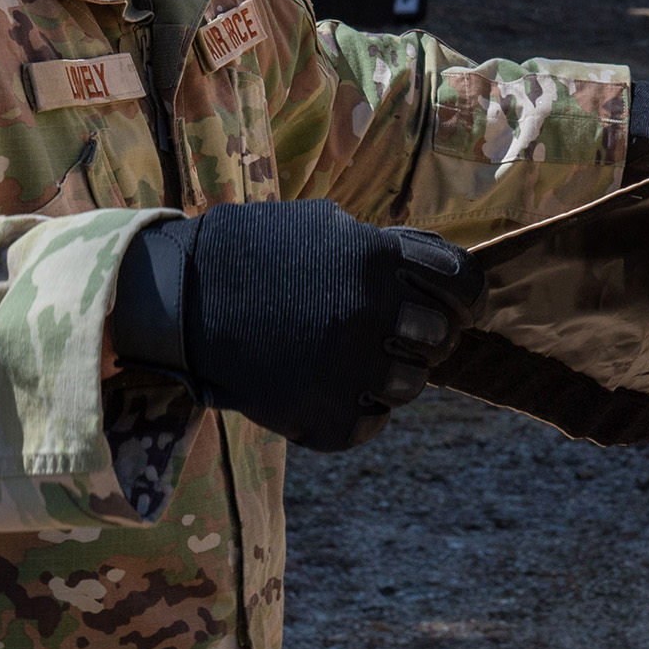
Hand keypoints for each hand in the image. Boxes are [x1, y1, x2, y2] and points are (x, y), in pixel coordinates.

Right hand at [107, 200, 483, 451]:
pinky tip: (323, 386)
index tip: (463, 309)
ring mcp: (349, 370)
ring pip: (411, 385)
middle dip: (425, 335)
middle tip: (393, 335)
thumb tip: (437, 267)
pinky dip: (356, 410)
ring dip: (391, 375)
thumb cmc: (253, 253)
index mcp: (377, 259)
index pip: (464, 283)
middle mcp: (372, 313)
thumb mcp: (324, 225)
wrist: (180, 301)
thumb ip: (385, 246)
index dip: (468, 298)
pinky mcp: (325, 417)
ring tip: (350, 360)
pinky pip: (372, 423)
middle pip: (441, 337)